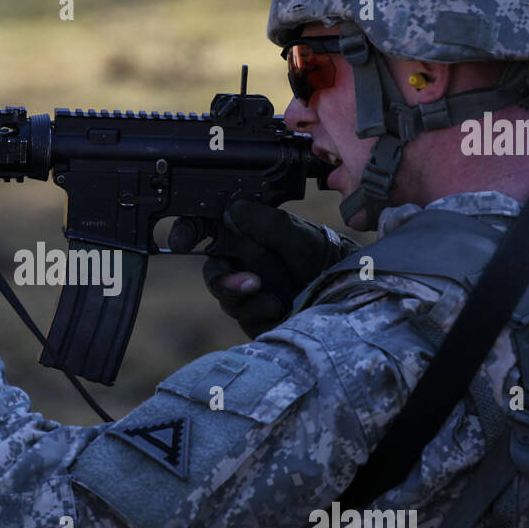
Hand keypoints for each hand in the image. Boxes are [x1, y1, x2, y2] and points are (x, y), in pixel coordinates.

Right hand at [202, 201, 358, 337]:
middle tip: (249, 283)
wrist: (346, 291)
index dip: (187, 231)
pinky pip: (243, 317)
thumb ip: (265, 223)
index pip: (206, 229)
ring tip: (274, 300)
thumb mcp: (296, 234)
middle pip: (212, 270)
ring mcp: (246, 289)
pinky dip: (259, 313)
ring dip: (246, 299)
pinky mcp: (254, 315)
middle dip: (223, 280)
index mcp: (245, 233)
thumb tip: (232, 211)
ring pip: (225, 297)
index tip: (182, 240)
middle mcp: (242, 260)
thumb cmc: (321, 255)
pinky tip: (280, 309)